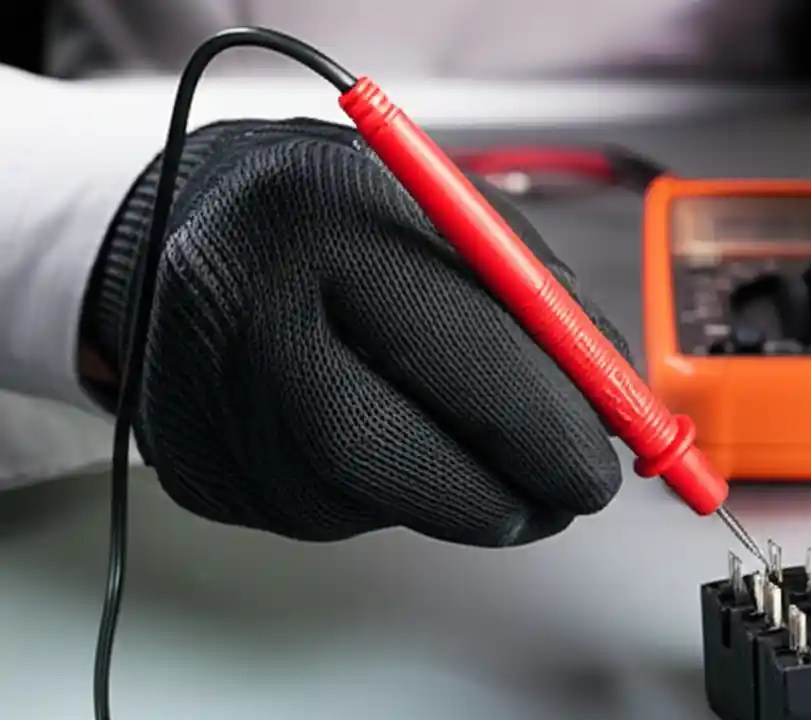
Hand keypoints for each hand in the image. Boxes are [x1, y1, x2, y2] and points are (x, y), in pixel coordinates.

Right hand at [83, 119, 627, 545]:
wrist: (193, 232)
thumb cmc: (346, 218)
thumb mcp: (450, 215)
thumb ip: (537, 303)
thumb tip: (615, 401)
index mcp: (323, 216)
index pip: (453, 345)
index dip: (545, 425)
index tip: (604, 463)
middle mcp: (244, 307)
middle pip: (382, 445)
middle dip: (503, 491)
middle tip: (568, 496)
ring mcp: (206, 398)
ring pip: (362, 498)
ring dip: (456, 496)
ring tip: (488, 459)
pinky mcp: (199, 469)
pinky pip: (325, 510)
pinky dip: (393, 492)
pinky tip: (395, 441)